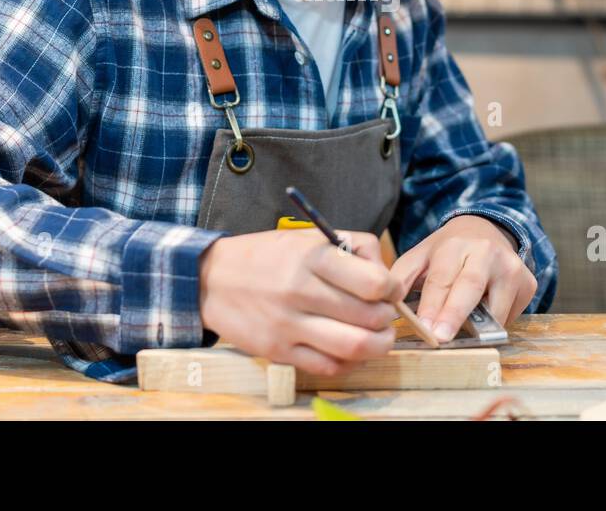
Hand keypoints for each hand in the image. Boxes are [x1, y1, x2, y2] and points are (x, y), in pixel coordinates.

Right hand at [198, 229, 405, 376]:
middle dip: (388, 319)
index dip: (393, 289)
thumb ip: (351, 250)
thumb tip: (387, 278)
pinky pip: (328, 367)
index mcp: (312, 257)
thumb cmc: (268, 256)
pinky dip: (348, 362)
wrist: (212, 279)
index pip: (374, 282)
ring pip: (354, 347)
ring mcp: (288, 324)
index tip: (390, 290)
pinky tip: (348, 350)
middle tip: (385, 315)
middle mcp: (301, 290)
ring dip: (377, 346)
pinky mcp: (278, 351)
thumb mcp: (308, 238)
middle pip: (369, 318)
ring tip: (377, 337)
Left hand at [390, 215, 536, 342]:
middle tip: (442, 338)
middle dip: (455, 314)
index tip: (425, 328)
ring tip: (461, 337)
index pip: (441, 278)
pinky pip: (510, 315)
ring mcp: (512, 267)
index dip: (433, 305)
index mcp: (455, 244)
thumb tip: (387, 306)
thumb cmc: (448, 250)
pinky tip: (483, 317)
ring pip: (496, 308)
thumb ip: (402, 277)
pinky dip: (495, 324)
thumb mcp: (421, 255)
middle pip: (470, 287)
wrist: (486, 230)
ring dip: (478, 328)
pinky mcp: (528, 283)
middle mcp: (487, 252)